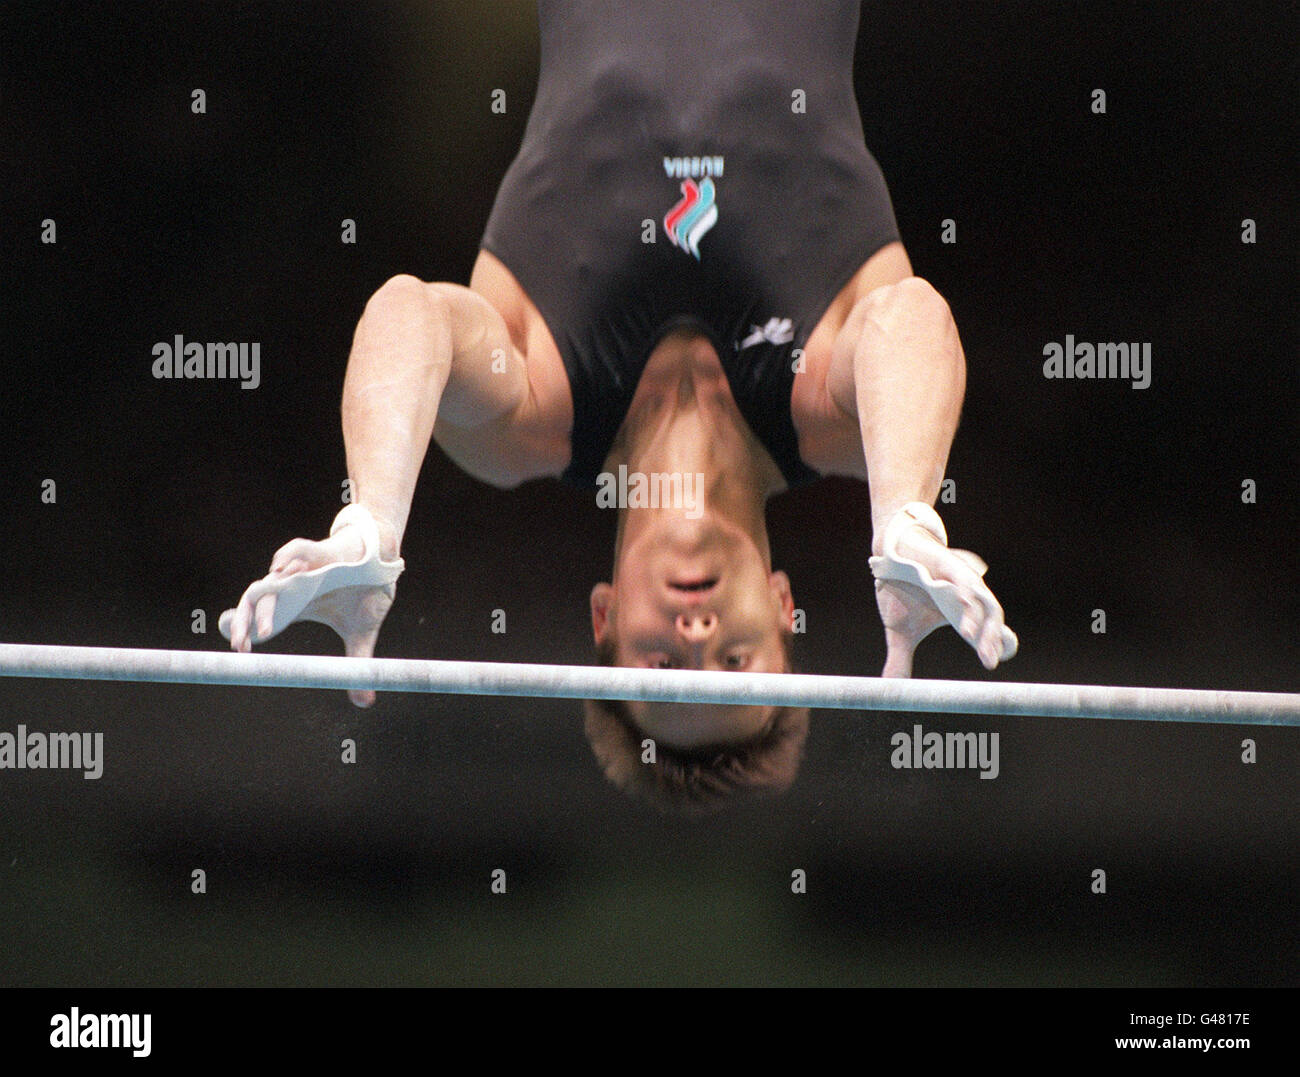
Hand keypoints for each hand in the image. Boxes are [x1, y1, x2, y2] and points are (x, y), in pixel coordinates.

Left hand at [225, 522, 397, 707]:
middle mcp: (293, 585)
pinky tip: (279, 571)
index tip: (239, 652)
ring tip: (267, 631)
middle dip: (244, 622)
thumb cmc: (365, 592)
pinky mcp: (319, 552)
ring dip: (267, 605)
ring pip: (273, 581)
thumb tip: (365, 702)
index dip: (246, 630)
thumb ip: (356, 662)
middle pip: (256, 600)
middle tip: (240, 647)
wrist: (383, 559)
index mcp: (296, 603)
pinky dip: (286, 558)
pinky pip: (295, 551)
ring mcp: (303, 568)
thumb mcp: (360, 632)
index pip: (260, 616)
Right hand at [873, 543, 1011, 677]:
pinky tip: (963, 604)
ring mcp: (963, 581)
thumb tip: (889, 688)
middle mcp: (969, 599)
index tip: (990, 664)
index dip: (996, 647)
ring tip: (973, 636)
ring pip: (982, 601)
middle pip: (993, 620)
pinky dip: (964, 592)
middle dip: (992, 640)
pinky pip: (963, 581)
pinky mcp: (951, 566)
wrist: (890, 555)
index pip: (990, 634)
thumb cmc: (901, 591)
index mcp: (963, 616)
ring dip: (980, 619)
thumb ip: (900, 659)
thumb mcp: (900, 630)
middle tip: (988, 661)